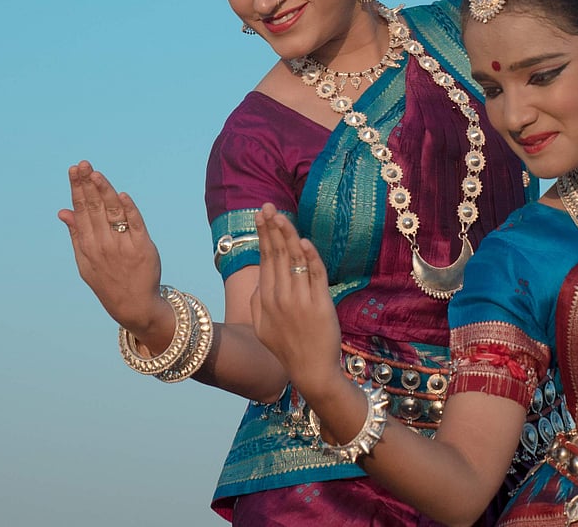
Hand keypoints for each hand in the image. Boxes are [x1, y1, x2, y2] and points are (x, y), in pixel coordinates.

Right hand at [58, 161, 171, 346]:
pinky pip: (135, 224)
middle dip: (87, 184)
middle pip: (94, 208)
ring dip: (104, 192)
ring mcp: (123, 245)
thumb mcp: (85, 261)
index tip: (74, 170)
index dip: (77, 189)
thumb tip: (63, 211)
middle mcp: (103, 243)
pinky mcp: (142, 247)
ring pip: (112, 212)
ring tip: (97, 174)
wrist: (133, 304)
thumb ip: (76, 234)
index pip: (81, 210)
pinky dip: (129, 210)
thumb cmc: (108, 279)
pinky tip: (122, 196)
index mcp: (88, 245)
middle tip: (83, 164)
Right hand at [250, 204, 342, 398]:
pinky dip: (310, 258)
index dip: (264, 236)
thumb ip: (257, 302)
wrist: (311, 370)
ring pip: (294, 260)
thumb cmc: (287, 348)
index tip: (262, 216)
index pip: (265, 260)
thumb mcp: (262, 327)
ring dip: (288, 235)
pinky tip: (304, 243)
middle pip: (276, 255)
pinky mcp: (320, 305)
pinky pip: (315, 276)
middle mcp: (280, 297)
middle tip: (269, 207)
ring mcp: (300, 301)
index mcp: (265, 300)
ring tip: (283, 217)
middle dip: (272, 228)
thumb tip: (259, 280)